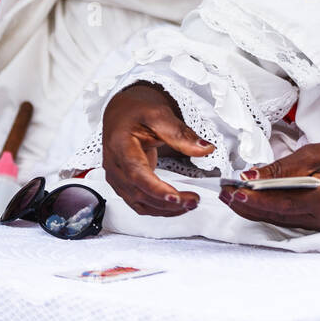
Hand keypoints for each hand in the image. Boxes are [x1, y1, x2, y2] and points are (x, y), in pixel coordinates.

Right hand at [102, 82, 213, 215]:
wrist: (121, 112)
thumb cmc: (136, 111)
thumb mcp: (158, 115)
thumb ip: (181, 134)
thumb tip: (204, 149)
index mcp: (120, 145)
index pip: (136, 173)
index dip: (155, 189)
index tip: (176, 197)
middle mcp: (114, 165)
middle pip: (139, 192)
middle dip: (168, 202)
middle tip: (193, 201)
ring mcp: (116, 177)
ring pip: (139, 203)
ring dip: (164, 209)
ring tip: (189, 204)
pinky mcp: (122, 184)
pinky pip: (138, 202)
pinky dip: (157, 208)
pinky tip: (175, 206)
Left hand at [219, 142, 319, 230]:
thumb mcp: (311, 155)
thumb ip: (281, 169)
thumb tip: (251, 176)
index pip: (284, 204)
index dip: (258, 200)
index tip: (237, 191)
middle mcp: (318, 220)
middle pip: (274, 216)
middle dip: (246, 204)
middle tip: (224, 191)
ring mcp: (314, 225)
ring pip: (274, 219)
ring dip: (250, 207)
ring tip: (229, 193)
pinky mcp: (308, 223)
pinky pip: (280, 217)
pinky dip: (263, 208)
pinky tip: (248, 199)